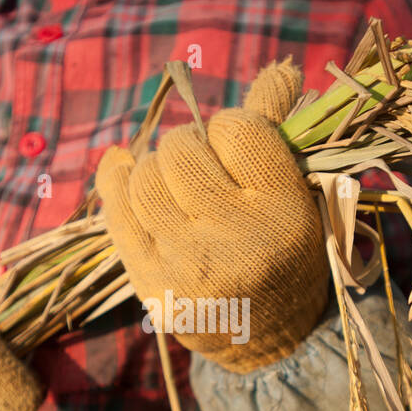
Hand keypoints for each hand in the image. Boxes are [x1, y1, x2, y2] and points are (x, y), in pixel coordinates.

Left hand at [94, 60, 328, 372]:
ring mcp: (186, 266)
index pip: (238, 129)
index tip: (235, 148)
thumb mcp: (296, 197)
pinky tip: (128, 173)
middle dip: (188, 146)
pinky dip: (117, 180)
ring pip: (144, 175)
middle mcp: (235, 242)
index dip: (230, 128)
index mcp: (284, 214)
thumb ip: (278, 132)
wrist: (266, 340)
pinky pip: (115, 208)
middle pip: (183, 149)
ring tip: (174, 184)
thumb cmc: (281, 252)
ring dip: (155, 167)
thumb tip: (279, 69)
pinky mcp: (149, 283)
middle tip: (200, 168)